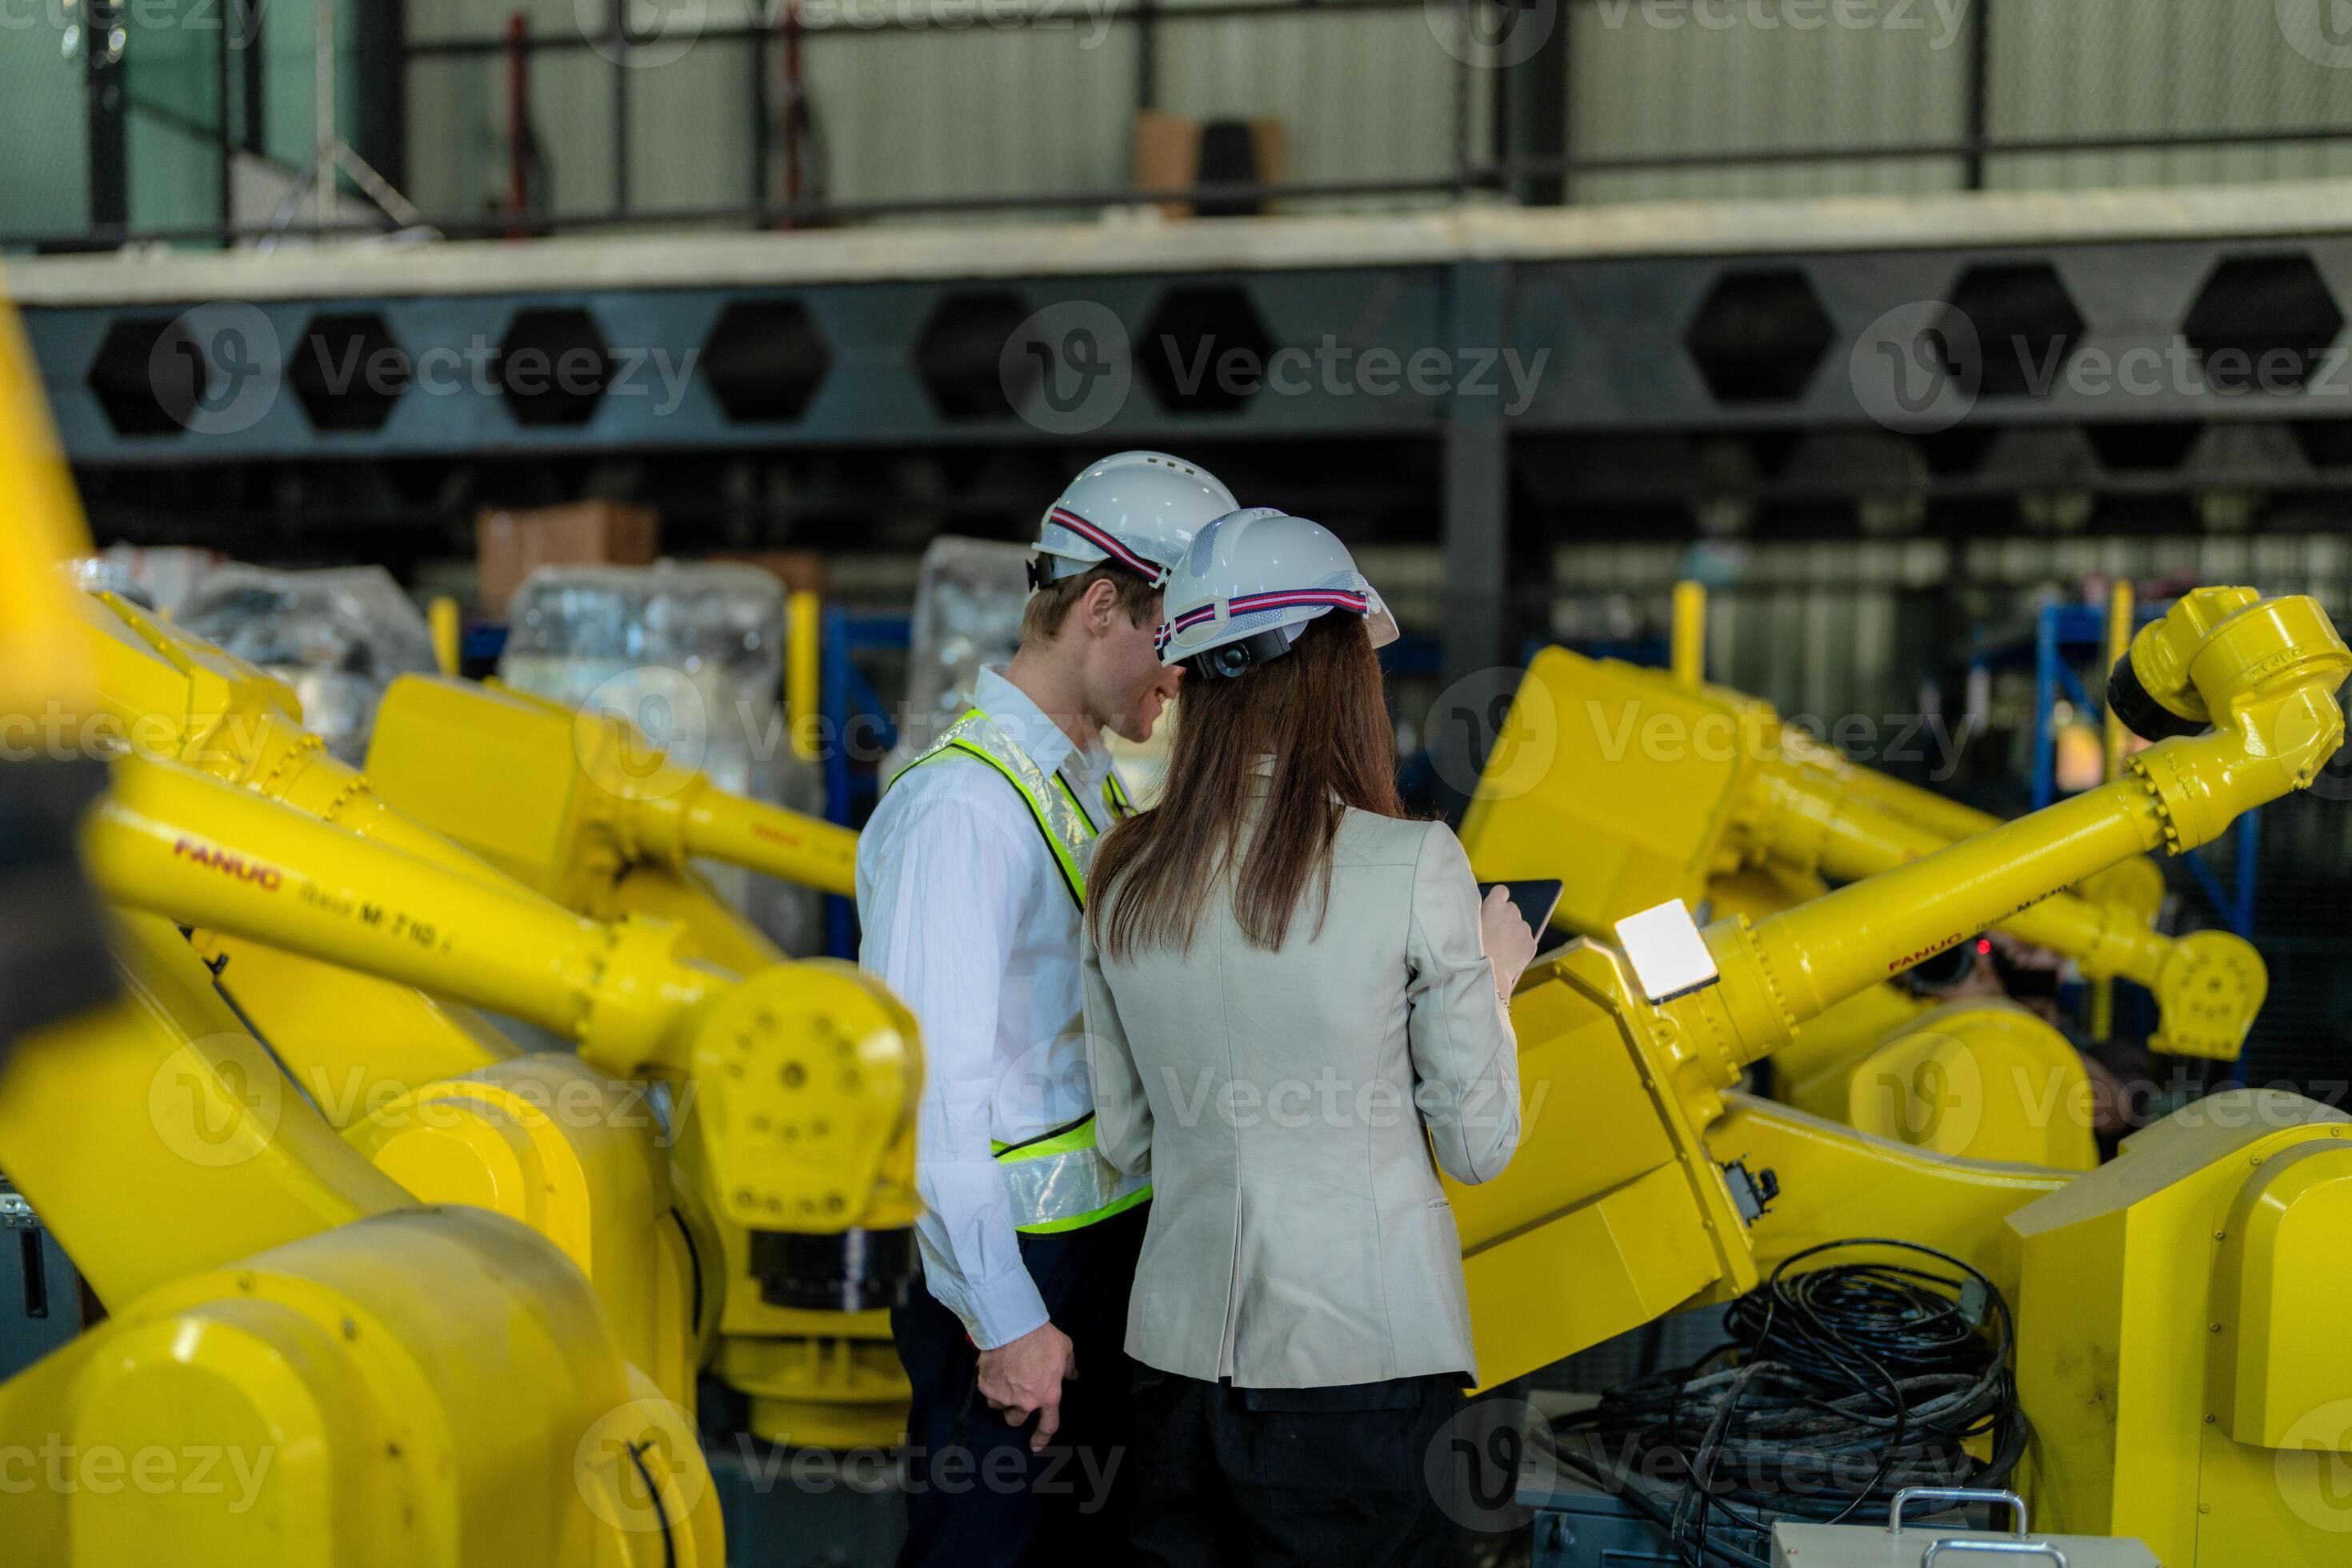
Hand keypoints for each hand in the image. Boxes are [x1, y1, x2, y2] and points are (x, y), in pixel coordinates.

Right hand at [976, 1320, 1076, 1451]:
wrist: (1012, 1326)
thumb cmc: (1042, 1337)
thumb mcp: (1064, 1349)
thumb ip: (1069, 1367)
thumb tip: (1073, 1376)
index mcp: (1048, 1396)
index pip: (1048, 1425)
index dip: (1042, 1438)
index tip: (1035, 1446)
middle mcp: (1026, 1402)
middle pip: (1016, 1420)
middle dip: (1015, 1411)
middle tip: (1015, 1395)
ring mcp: (1005, 1397)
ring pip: (999, 1407)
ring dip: (1001, 1398)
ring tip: (1004, 1377)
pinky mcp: (987, 1388)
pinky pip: (988, 1392)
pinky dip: (990, 1384)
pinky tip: (994, 1369)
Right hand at [1479, 885, 1538, 998]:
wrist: (1488, 975)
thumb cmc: (1471, 951)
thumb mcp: (1467, 925)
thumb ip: (1476, 913)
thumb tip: (1479, 909)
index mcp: (1495, 905)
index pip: (1501, 891)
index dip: (1498, 899)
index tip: (1494, 907)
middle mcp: (1512, 912)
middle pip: (1511, 909)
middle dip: (1505, 918)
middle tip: (1493, 934)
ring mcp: (1524, 928)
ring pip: (1519, 927)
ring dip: (1512, 934)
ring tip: (1499, 949)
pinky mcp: (1531, 944)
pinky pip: (1525, 943)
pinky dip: (1519, 948)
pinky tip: (1508, 958)